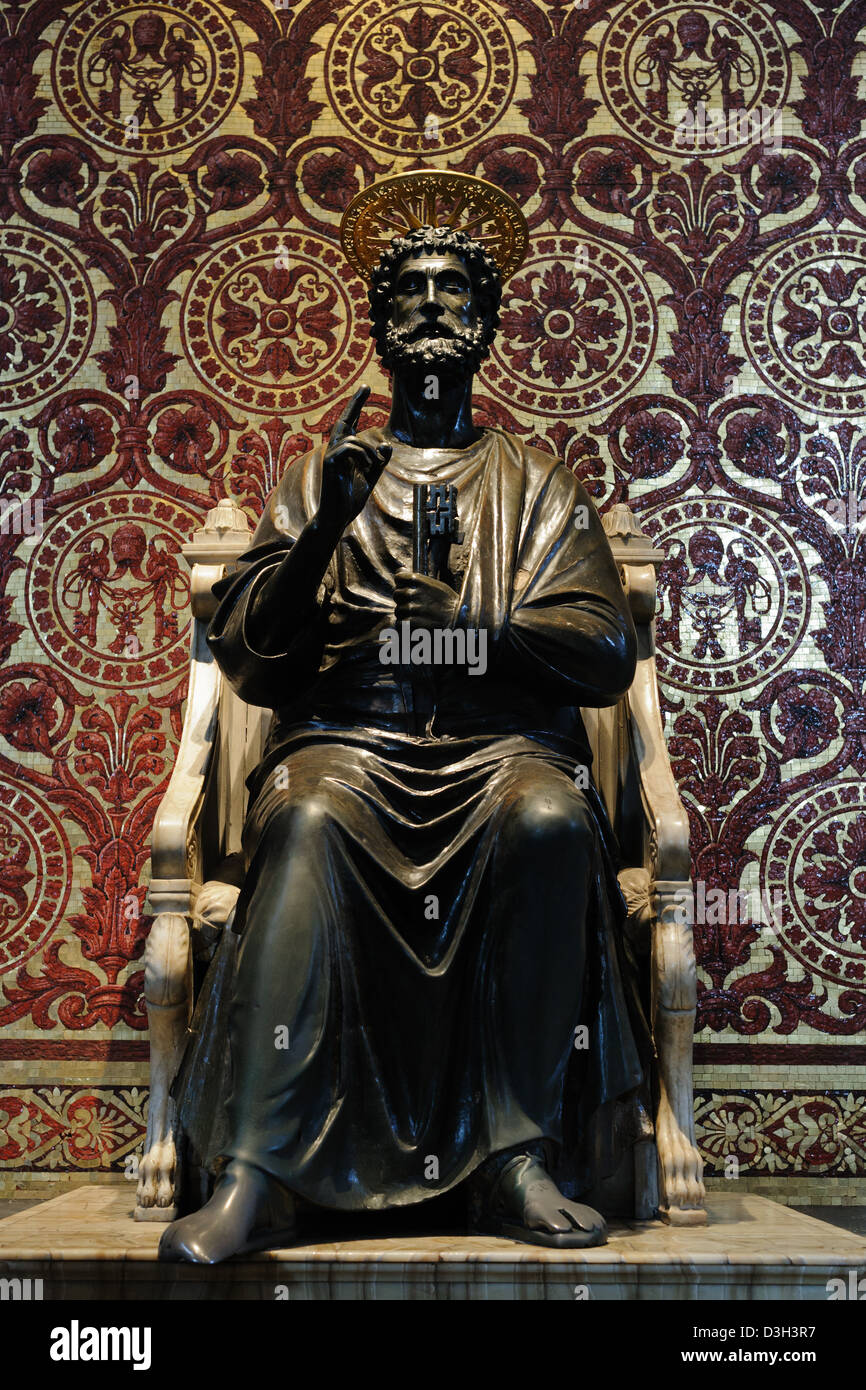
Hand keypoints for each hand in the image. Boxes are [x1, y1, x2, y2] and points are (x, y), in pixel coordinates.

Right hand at [316, 385, 390, 532]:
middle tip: (366, 386)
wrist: (338, 517)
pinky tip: (367, 468)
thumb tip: (387, 444)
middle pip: (344, 421)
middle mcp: (334, 451)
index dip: (356, 407)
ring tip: (373, 467)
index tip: (364, 390)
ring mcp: (330, 456)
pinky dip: (362, 455)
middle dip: (355, 403)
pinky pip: (348, 447)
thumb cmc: (350, 499)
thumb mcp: (371, 477)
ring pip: (352, 438)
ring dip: (368, 451)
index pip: (350, 426)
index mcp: (344, 453)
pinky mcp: (329, 462)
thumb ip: (379, 462)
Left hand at [394, 569, 458, 629]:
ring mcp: (413, 609)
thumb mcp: (437, 586)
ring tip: (418, 618)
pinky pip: (399, 623)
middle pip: (397, 594)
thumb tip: (399, 571)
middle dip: (403, 601)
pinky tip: (415, 626)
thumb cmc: (450, 605)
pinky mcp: (412, 624)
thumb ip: (418, 579)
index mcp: (422, 582)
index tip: (406, 589)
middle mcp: (416, 593)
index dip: (401, 584)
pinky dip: (405, 626)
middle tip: (415, 607)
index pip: (399, 578)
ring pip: (398, 610)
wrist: (460, 623)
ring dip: (405, 615)